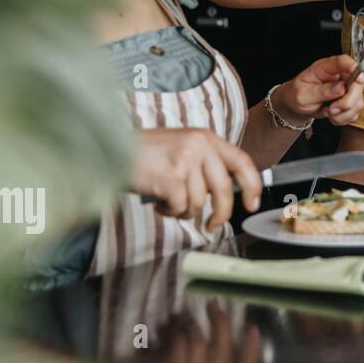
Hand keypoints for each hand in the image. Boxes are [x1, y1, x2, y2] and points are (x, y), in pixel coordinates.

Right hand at [130, 128, 262, 224]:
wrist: (110, 148)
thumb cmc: (144, 152)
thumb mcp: (182, 146)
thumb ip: (204, 163)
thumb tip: (222, 192)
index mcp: (206, 137)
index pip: (242, 161)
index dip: (252, 185)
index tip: (253, 203)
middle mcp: (200, 146)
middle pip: (223, 189)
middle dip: (221, 213)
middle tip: (212, 225)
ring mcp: (186, 160)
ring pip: (199, 202)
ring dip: (184, 210)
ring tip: (169, 202)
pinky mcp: (171, 177)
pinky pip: (180, 207)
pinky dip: (170, 212)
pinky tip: (159, 203)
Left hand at [278, 55, 363, 125]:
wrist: (295, 105)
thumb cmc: (296, 94)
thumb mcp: (303, 93)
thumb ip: (322, 91)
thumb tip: (341, 88)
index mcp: (327, 68)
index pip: (345, 61)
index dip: (354, 68)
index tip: (356, 80)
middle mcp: (340, 76)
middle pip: (358, 84)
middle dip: (347, 102)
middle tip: (332, 109)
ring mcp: (346, 89)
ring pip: (358, 102)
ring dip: (344, 113)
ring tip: (328, 112)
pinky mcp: (349, 102)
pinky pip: (354, 112)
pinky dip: (344, 118)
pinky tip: (332, 116)